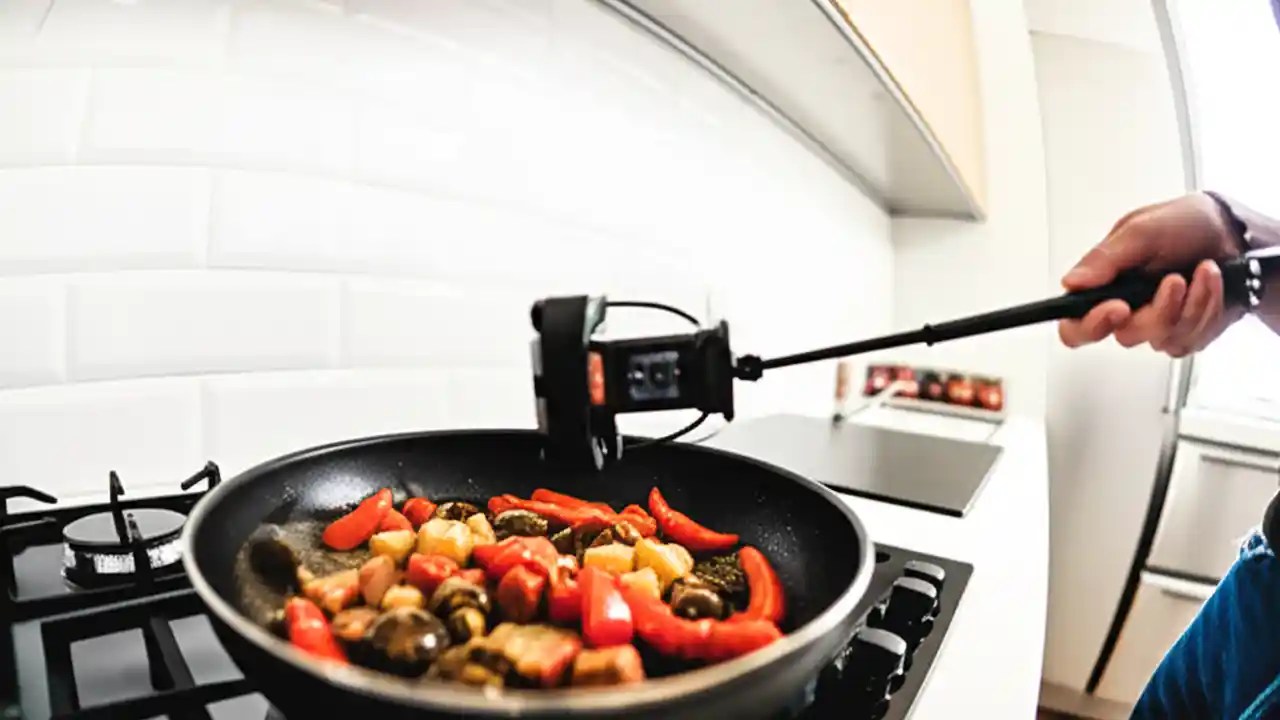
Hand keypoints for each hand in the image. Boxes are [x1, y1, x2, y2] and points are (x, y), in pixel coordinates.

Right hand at [1058, 193, 1245, 356]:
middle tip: (1174, 281)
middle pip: (1125, 336)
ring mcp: (1158, 324)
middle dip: (1158, 310)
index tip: (1116, 308)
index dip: (1087, 327)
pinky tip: (1210, 284)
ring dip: (1191, 303)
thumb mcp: (1141, 230)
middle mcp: (1127, 310)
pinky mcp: (1187, 332)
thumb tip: (1072, 281)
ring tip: (1203, 270)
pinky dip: (1207, 308)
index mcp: (1103, 287)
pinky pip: (1192, 338)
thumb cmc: (1186, 224)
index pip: (1075, 325)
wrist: (1235, 232)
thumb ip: (1105, 258)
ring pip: (1162, 338)